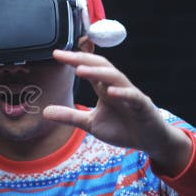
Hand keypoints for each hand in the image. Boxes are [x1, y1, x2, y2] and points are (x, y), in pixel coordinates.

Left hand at [42, 49, 192, 174]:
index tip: (56, 53)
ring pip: (116, 77)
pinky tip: (111, 92)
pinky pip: (133, 97)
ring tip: (80, 69)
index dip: (73, 60)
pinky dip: (123, 93)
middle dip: (83, 59)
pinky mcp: (143, 107)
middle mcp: (117, 86)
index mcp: (104, 88)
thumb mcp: (91, 124)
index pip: (88, 68)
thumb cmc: (123, 128)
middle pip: (101, 66)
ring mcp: (131, 95)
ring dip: (98, 72)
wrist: (150, 141)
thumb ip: (70, 116)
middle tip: (64, 55)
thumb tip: (45, 112)